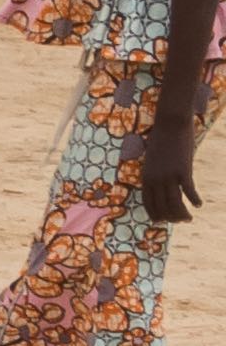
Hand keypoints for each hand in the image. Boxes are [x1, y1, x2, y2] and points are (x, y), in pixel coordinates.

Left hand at [148, 113, 205, 232]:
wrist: (170, 124)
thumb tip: (161, 182)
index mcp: (145, 177)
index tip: (161, 220)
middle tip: (179, 221)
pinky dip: (194, 200)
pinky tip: (199, 204)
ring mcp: (168, 176)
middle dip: (170, 217)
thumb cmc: (162, 139)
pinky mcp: (182, 171)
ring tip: (188, 219)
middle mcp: (155, 180)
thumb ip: (155, 172)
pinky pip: (188, 191)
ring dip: (181, 214)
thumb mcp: (153, 159)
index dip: (155, 214)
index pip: (148, 203)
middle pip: (162, 206)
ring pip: (174, 203)